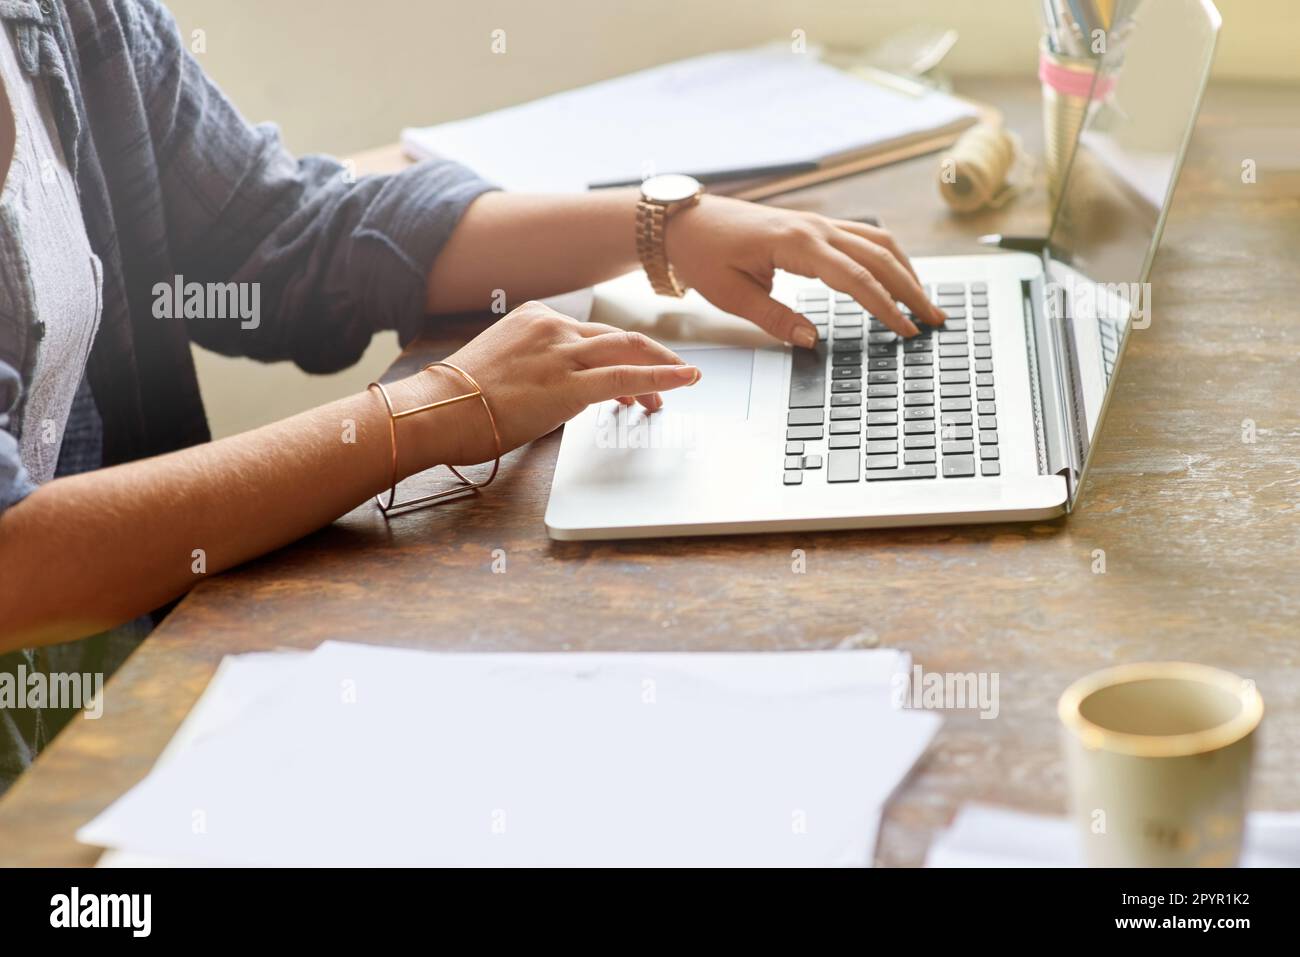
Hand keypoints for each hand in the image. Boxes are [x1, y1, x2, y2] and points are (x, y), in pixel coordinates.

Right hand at [406, 301, 699, 464]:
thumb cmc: (459, 400)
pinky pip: (627, 377)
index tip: (631, 376)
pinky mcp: (569, 384)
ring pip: (629, 351)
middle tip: (670, 380)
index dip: (620, 355)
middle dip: (651, 360)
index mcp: (535, 318)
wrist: (438, 410)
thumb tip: (557, 388)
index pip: (592, 334)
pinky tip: (685, 380)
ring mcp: (562, 353)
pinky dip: (662, 377)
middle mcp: (553, 328)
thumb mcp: (501, 366)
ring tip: (682, 385)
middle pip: (618, 339)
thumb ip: (536, 366)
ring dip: (661, 369)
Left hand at [665, 195, 945, 345]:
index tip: (906, 330)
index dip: (886, 307)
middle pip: (880, 257)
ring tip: (924, 301)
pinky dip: (887, 257)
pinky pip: (863, 237)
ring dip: (906, 270)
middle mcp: (815, 228)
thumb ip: (775, 319)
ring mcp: (817, 223)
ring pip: (877, 242)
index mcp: (797, 244)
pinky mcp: (814, 226)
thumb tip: (811, 339)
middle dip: (912, 290)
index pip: (855, 279)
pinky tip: (896, 276)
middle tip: (935, 320)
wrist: (683, 221)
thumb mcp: (731, 295)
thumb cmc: (703, 254)